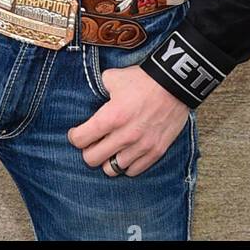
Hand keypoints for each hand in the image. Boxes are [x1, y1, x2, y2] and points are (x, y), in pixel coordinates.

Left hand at [66, 64, 189, 176]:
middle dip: (87, 151)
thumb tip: (91, 95)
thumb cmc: (142, 79)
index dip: (74, 137)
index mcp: (111, 117)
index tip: (76, 133)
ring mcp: (141, 146)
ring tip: (109, 150)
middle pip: (91, 159)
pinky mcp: (156, 152)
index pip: (80, 140)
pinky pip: (134, 171)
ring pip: (112, 169)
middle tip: (92, 143)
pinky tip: (125, 154)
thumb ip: (98, 89)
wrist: (175, 84)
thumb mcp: (112, 78)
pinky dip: (126, 165)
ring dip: (107, 160)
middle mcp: (124, 136)